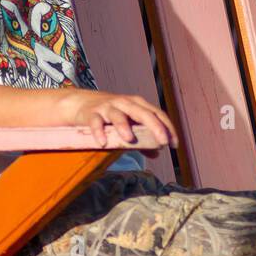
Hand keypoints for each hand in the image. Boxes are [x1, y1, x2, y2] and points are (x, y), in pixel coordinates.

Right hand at [57, 89, 178, 149]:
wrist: (81, 103)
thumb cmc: (110, 115)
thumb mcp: (129, 124)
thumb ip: (143, 139)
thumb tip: (158, 153)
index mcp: (137, 105)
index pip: (157, 114)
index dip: (168, 128)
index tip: (174, 144)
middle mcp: (125, 103)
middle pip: (142, 113)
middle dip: (154, 127)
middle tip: (163, 142)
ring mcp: (108, 107)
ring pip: (118, 115)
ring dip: (124, 126)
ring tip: (129, 139)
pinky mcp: (92, 113)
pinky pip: (96, 122)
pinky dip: (99, 131)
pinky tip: (102, 143)